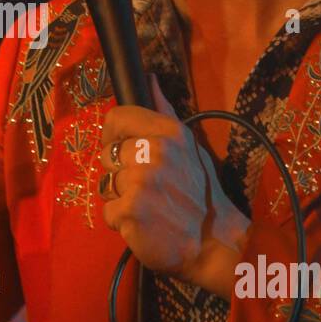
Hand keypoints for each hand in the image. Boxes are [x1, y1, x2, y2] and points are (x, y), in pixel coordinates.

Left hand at [98, 77, 251, 299]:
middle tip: (148, 188)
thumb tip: (150, 78)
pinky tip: (145, 224)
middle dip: (120, 173)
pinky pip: (108, 212)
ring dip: (121, 198)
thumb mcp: (189, 146)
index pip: (116, 117)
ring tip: (148, 206)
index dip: (113, 136)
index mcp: (168, 132)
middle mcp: (154, 152)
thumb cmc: (200, 194)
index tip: (124, 151)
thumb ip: (164, 113)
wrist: (214, 242)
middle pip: (108, 155)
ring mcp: (140, 182)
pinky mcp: (130, 211)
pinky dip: (121, 222)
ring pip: (106, 184)